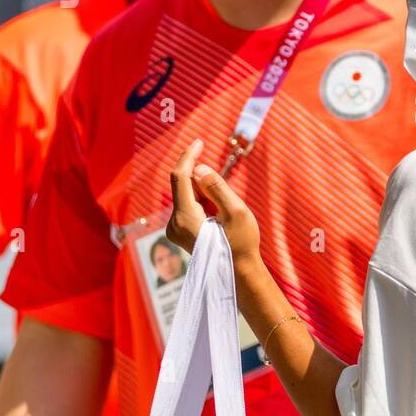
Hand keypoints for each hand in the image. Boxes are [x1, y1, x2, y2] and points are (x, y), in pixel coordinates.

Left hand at [167, 138, 261, 264]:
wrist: (237, 274)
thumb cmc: (241, 244)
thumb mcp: (236, 211)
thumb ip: (217, 187)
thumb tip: (199, 169)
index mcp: (185, 217)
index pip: (180, 177)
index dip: (189, 156)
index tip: (199, 141)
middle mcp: (174, 223)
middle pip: (183, 186)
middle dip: (201, 177)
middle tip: (225, 193)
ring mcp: (175, 229)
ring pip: (186, 196)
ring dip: (203, 191)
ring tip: (224, 212)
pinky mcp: (180, 232)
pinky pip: (188, 206)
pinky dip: (202, 201)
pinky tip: (218, 215)